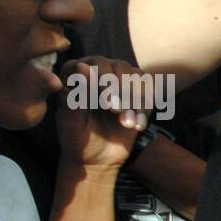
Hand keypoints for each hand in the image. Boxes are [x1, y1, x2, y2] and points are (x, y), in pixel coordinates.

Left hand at [54, 56, 146, 170]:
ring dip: (135, 102)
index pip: (96, 64)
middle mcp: (99, 71)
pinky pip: (149, 91)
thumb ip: (76, 94)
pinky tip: (136, 126)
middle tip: (116, 112)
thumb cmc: (76, 137)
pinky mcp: (136, 93)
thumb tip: (82, 66)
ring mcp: (119, 80)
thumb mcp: (71, 119)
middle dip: (121, 91)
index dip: (104, 80)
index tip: (107, 104)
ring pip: (137, 77)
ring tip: (126, 124)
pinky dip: (145, 109)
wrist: (96, 157)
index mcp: (76, 73)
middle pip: (120, 67)